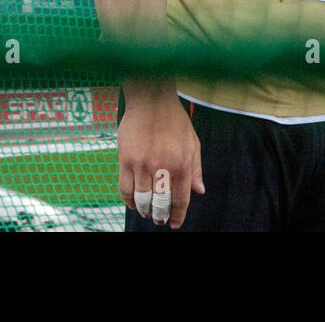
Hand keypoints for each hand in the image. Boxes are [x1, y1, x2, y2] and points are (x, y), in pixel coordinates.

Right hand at [118, 86, 204, 228]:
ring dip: (144, 210)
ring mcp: (142, 164)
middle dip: (160, 216)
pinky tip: (133, 203)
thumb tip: (199, 191)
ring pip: (142, 199)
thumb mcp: (193, 142)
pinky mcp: (126, 160)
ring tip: (146, 213)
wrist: (151, 100)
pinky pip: (125, 188)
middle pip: (160, 203)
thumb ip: (196, 168)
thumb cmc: (174, 120)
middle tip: (160, 220)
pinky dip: (129, 200)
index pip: (181, 199)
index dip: (178, 215)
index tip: (175, 223)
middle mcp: (162, 166)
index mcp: (182, 164)